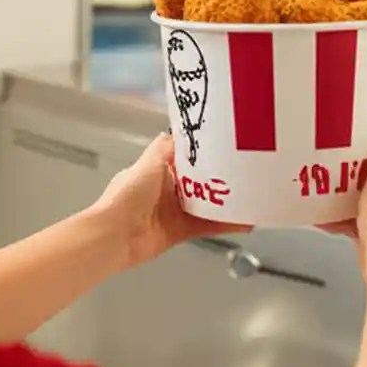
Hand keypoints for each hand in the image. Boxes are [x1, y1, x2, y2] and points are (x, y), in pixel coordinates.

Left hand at [92, 134, 250, 268]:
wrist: (115, 236)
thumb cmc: (126, 197)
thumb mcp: (149, 162)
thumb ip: (165, 147)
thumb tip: (177, 130)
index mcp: (158, 169)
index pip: (187, 157)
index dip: (206, 152)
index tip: (228, 147)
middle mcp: (167, 189)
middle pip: (201, 181)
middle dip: (222, 178)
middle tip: (247, 173)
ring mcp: (174, 211)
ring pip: (207, 204)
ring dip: (227, 203)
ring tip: (251, 198)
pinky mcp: (179, 231)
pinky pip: (206, 226)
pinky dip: (224, 225)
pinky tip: (243, 222)